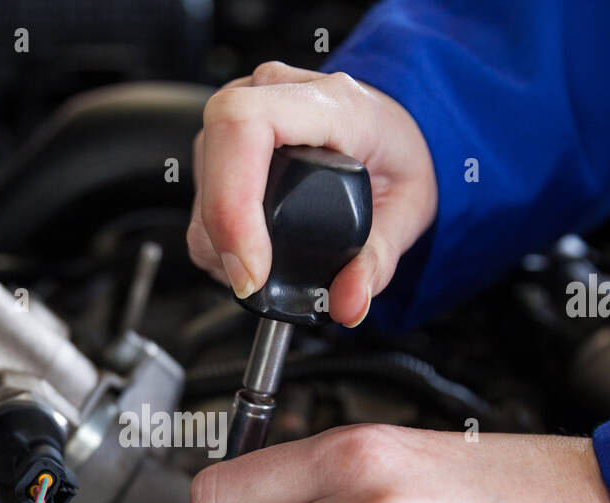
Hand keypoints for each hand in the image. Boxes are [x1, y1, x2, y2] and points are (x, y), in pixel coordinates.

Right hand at [187, 61, 437, 326]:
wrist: (393, 128)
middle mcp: (276, 92)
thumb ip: (378, 261)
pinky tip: (245, 247)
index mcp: (327, 101)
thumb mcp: (409, 210)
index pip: (247, 124)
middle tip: (253, 281)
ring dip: (216, 237)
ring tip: (257, 265)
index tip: (252, 265)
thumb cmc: (397, 152)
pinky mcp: (226, 137)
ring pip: (201, 176)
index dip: (233, 200)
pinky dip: (213, 232)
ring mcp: (244, 109)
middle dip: (223, 233)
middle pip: (215, 153)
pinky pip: (199, 186)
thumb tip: (349, 304)